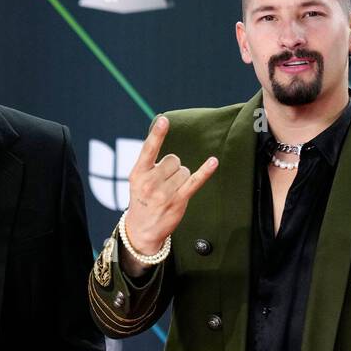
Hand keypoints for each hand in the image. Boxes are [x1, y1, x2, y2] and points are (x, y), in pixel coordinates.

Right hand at [123, 114, 217, 257]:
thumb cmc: (142, 201)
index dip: (157, 134)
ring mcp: (165, 193)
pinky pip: (195, 181)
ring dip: (181, 178)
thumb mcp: (137, 180)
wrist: (142, 230)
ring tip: (170, 191)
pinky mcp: (178, 201)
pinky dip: (205, 171)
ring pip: (184, 170)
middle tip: (164, 183)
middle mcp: (151, 182)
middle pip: (173, 160)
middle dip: (172, 168)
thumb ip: (148, 163)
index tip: (164, 120)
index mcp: (138, 174)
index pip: (148, 149)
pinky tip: (213, 162)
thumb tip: (168, 149)